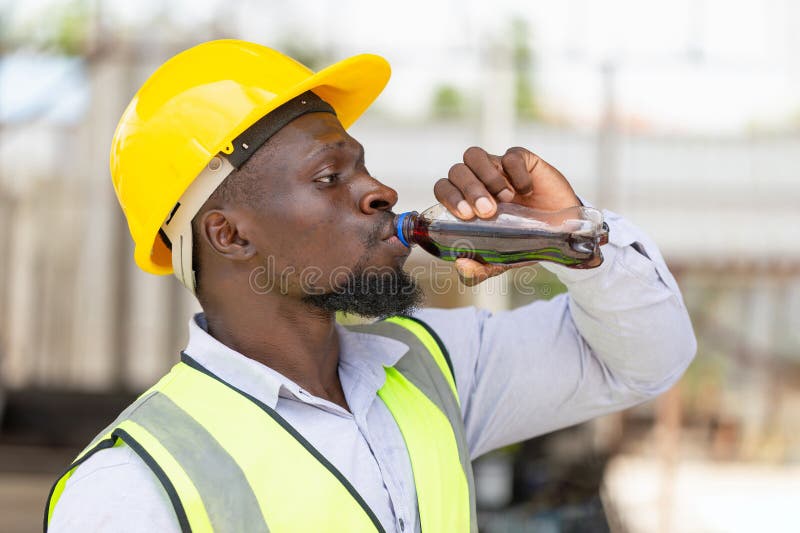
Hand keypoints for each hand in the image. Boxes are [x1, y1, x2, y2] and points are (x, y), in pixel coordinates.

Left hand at [434, 146, 581, 284]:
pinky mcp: (521, 160)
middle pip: (456, 171)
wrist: (560, 234)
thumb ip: (479, 270)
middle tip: (487, 211)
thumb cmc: (522, 242)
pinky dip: (516, 173)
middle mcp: (476, 181)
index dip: (449, 198)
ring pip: (474, 156)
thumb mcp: (499, 261)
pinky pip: (511, 155)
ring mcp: (497, 168)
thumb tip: (461, 265)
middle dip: (468, 190)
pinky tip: (526, 191)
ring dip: (486, 176)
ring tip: (506, 198)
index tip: (466, 215)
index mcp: (464, 201)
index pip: (443, 188)